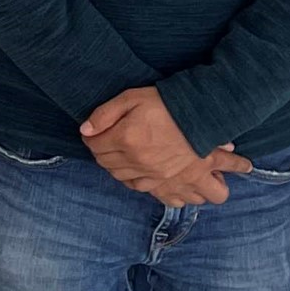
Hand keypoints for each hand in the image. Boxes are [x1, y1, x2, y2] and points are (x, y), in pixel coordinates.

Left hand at [81, 86, 249, 205]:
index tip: (95, 134)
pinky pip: (151, 193)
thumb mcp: (132, 98)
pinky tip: (149, 177)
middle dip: (104, 154)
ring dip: (121, 172)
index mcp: (125, 140)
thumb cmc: (167, 104)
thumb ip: (105, 114)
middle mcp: (137, 162)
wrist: (204, 115)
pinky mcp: (172, 182)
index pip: (95, 146)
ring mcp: (155, 176)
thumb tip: (85, 130)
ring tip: (126, 160)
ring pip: (125, 181)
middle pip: (108, 165)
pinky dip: (144, 186)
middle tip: (110, 144)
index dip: (92, 138)